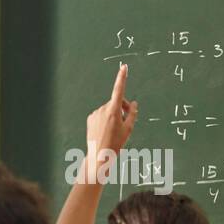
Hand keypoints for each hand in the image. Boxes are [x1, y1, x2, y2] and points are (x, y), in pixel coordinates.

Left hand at [82, 64, 138, 183]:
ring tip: (115, 131)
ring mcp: (95, 113)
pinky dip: (105, 119)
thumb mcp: (129, 129)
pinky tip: (106, 131)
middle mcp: (103, 109)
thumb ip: (132, 113)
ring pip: (108, 110)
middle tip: (126, 122)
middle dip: (122, 109)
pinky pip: (101, 115)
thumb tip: (133, 103)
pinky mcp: (90, 118)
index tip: (124, 67)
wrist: (99, 156)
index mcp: (114, 111)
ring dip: (114, 116)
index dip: (122, 78)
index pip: (119, 90)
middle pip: (116, 103)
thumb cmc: (116, 143)